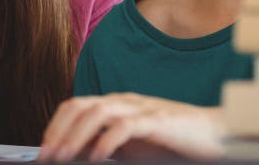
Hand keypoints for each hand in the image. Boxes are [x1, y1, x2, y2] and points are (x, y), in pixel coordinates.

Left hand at [39, 93, 225, 161]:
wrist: (215, 134)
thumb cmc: (172, 140)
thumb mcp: (132, 145)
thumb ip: (105, 145)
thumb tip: (77, 155)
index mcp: (116, 104)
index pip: (75, 106)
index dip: (55, 126)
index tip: (44, 150)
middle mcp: (125, 101)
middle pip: (80, 106)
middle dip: (59, 131)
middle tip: (47, 156)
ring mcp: (142, 108)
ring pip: (98, 111)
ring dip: (76, 135)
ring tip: (64, 156)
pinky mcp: (160, 121)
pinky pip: (127, 126)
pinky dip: (108, 139)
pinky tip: (98, 156)